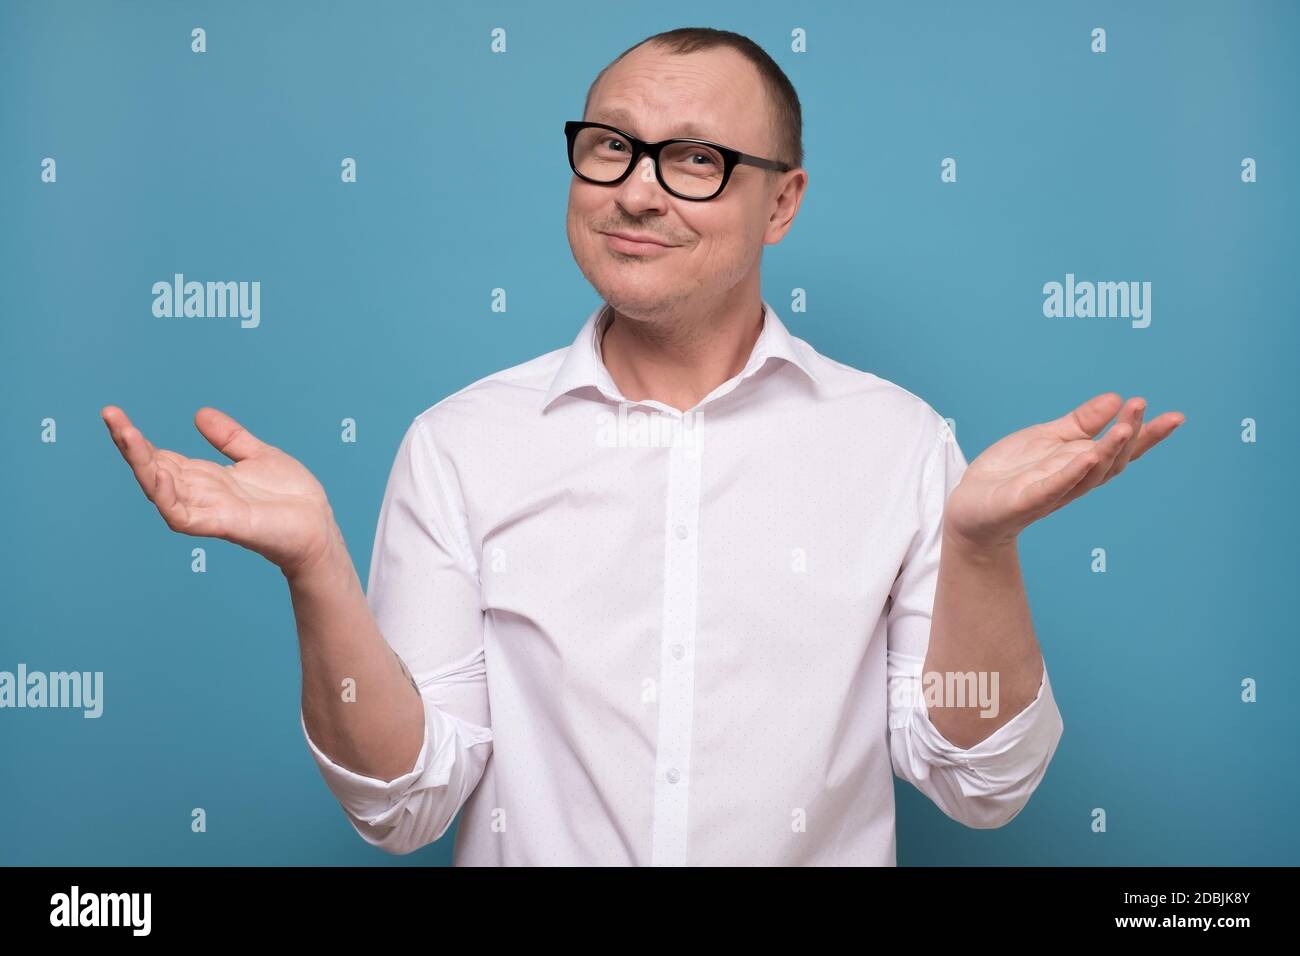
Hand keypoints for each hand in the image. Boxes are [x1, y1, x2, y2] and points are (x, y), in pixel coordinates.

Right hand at [101, 405, 340, 578]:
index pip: (161, 457)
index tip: (116, 415)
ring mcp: (208, 510)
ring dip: (141, 463)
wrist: (319, 527)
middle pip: (154, 470)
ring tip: (125, 434)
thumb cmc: (291, 498)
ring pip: (161, 489)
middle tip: (110, 415)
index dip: (139, 439)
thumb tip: (199, 414)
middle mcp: (200, 494)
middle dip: (130, 445)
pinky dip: (166, 496)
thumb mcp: (258, 456)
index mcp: (206, 478)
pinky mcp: (222, 524)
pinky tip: (155, 474)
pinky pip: (183, 515)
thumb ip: (229, 438)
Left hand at [943, 392, 1184, 550]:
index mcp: (1081, 464)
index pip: (1122, 450)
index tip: (1176, 417)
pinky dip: (1071, 472)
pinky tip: (1086, 455)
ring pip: (1088, 474)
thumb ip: (1081, 422)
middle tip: (1141, 407)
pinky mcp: (1026, 502)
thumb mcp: (1048, 438)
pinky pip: (1052, 487)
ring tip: (1125, 427)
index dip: (1148, 435)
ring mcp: (1052, 492)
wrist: (972, 505)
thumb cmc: (1012, 472)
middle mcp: (1074, 480)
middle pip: (1111, 461)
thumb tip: (1116, 398)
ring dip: (1108, 450)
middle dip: (1129, 435)